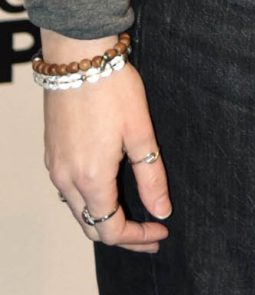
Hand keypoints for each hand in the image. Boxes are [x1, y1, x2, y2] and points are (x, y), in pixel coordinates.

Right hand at [42, 31, 171, 253]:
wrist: (77, 57)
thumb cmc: (112, 88)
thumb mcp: (141, 132)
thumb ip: (150, 176)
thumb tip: (161, 212)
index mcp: (90, 177)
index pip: (111, 229)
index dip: (138, 238)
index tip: (161, 232)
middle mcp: (66, 179)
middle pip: (91, 226)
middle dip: (122, 236)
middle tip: (151, 234)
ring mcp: (55, 166)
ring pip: (78, 210)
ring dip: (104, 219)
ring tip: (134, 217)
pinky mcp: (52, 153)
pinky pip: (69, 192)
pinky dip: (90, 201)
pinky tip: (110, 191)